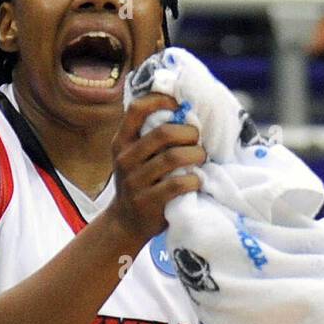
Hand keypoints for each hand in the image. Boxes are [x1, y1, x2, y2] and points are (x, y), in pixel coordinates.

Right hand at [107, 95, 205, 248]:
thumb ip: (149, 137)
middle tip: (197, 139)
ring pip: (173, 158)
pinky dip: (193, 180)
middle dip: (188, 132)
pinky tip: (197, 180)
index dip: (160, 101)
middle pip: (163, 133)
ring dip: (195, 155)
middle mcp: (125, 159)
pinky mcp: (147, 202)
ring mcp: (134, 182)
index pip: (137, 109)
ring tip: (201, 158)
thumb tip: (185, 111)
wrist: (126, 222)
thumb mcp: (134, 157)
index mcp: (121, 142)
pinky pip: (177, 185)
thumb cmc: (140, 182)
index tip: (179, 105)